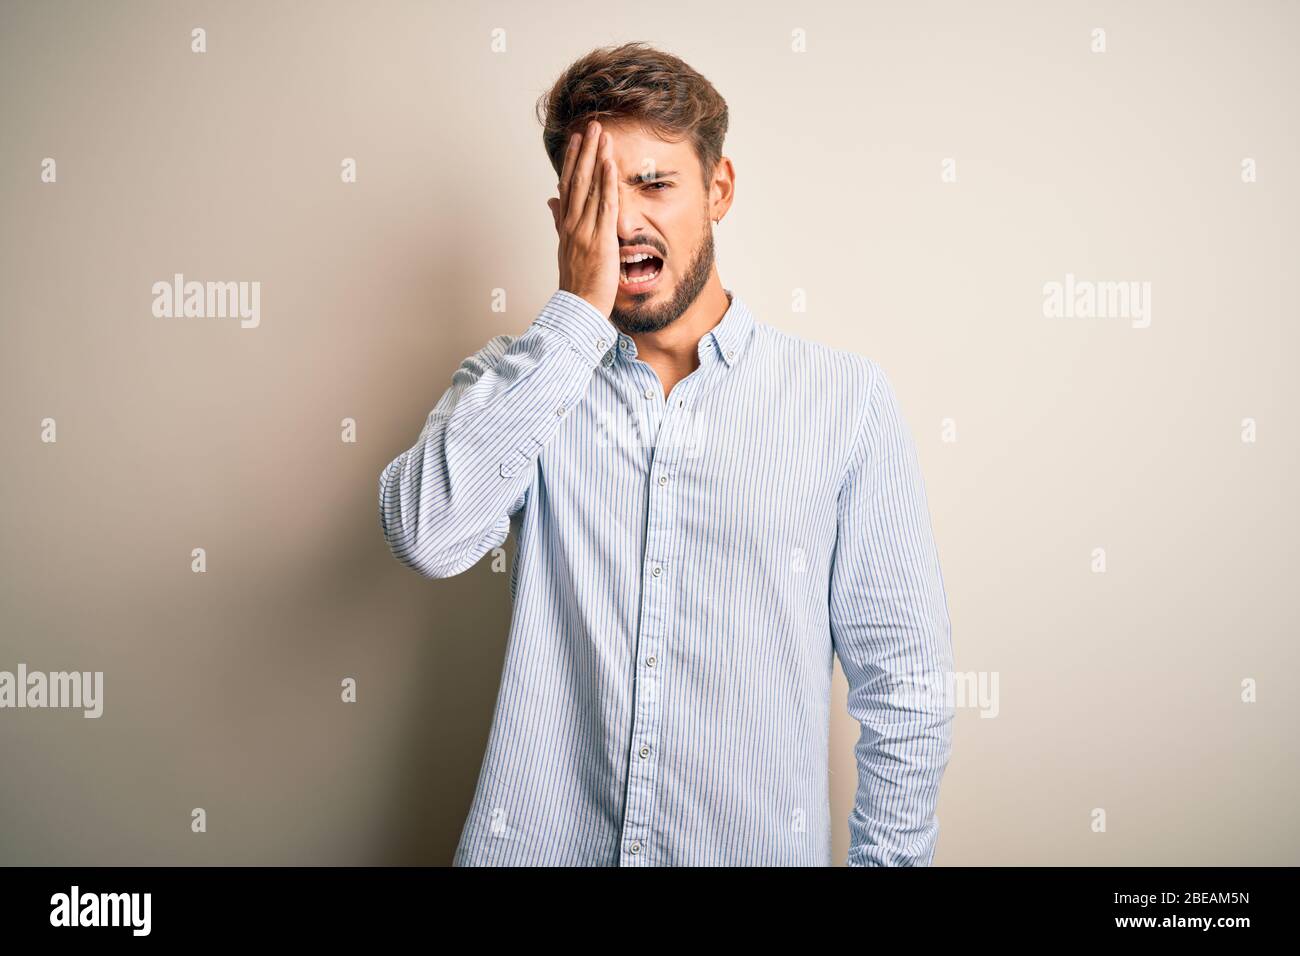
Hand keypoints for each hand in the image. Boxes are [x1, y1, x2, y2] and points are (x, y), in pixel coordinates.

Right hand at [547, 120, 618, 317]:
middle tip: (591, 126)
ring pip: (590, 187)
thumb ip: (559, 222)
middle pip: (577, 179)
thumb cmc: (576, 283)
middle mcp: (572, 223)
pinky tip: (610, 164)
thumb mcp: (564, 248)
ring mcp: (585, 229)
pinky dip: (607, 183)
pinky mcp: (600, 238)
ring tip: (602, 135)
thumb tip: (551, 202)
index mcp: (565, 225)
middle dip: (585, 151)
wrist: (578, 306)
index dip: (572, 161)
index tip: (577, 140)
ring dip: (596, 158)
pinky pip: (604, 205)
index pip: (567, 185)